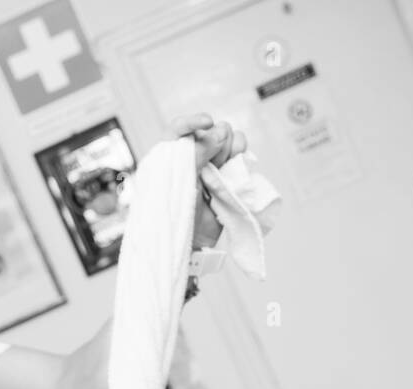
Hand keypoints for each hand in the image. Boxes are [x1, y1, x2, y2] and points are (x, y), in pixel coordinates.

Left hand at [169, 113, 248, 249]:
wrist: (191, 244)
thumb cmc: (177, 213)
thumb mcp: (181, 180)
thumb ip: (196, 153)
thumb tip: (218, 132)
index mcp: (171, 156)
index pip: (180, 127)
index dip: (194, 121)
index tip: (207, 122)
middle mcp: (192, 157)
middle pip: (212, 130)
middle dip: (216, 142)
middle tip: (213, 163)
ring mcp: (212, 166)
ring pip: (229, 139)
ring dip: (230, 148)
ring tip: (223, 168)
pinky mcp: (227, 176)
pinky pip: (240, 155)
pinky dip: (242, 156)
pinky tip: (237, 165)